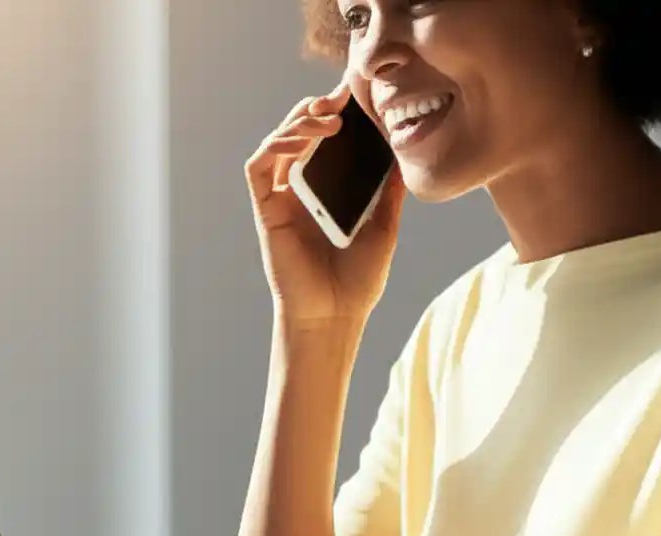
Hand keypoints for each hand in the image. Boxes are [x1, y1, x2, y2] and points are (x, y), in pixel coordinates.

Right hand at [245, 73, 406, 324]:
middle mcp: (296, 192)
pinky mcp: (266, 211)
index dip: (333, 113)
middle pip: (296, 134)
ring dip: (299, 122)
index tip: (356, 95)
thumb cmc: (357, 280)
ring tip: (330, 118)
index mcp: (321, 193)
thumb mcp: (383, 225)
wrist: (336, 316)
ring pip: (275, 142)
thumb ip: (386, 191)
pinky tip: (305, 137)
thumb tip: (402, 155)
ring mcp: (279, 200)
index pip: (321, 141)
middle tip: (343, 97)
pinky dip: (277, 144)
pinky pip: (259, 167)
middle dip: (316, 109)